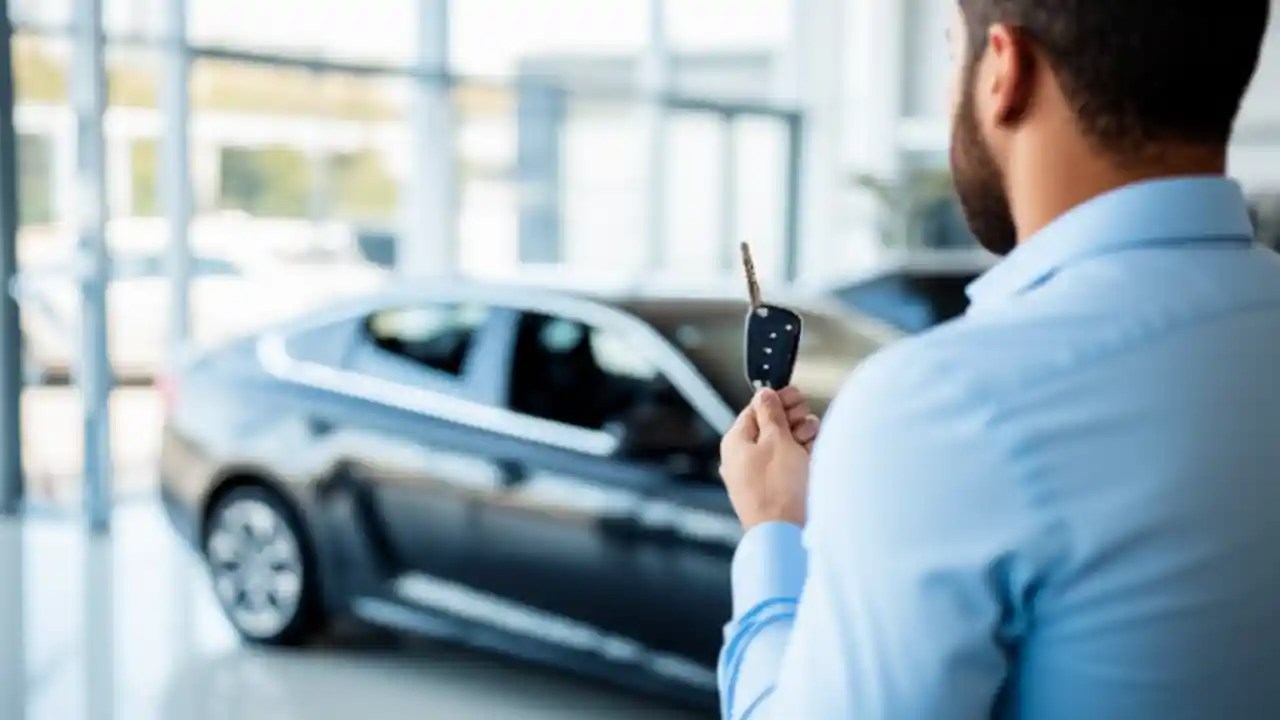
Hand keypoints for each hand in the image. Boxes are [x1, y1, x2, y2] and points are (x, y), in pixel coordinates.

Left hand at [720, 387, 819, 529]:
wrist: (785, 534)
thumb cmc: (778, 488)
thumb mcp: (776, 440)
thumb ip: (771, 413)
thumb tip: (764, 394)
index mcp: (736, 442)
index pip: (755, 409)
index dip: (777, 399)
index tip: (797, 395)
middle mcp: (743, 459)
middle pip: (770, 426)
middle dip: (791, 417)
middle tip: (804, 416)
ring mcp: (759, 476)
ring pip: (783, 445)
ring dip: (800, 435)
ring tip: (810, 437)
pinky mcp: (776, 490)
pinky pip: (789, 465)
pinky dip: (802, 455)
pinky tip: (813, 453)